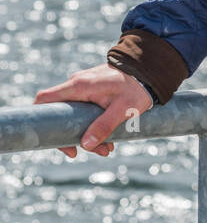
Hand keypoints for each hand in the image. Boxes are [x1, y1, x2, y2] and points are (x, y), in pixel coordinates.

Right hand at [33, 64, 153, 157]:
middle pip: (60, 113)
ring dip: (87, 134)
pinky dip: (93, 125)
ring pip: (74, 115)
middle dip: (73, 136)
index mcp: (78, 86)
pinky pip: (84, 110)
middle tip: (91, 152)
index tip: (56, 140)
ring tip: (108, 149)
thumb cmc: (135, 88)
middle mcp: (76, 84)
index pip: (45, 99)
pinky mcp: (92, 90)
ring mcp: (83, 86)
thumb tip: (85, 145)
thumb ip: (104, 126)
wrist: (147, 70)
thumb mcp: (122, 110)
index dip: (42, 119)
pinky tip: (109, 138)